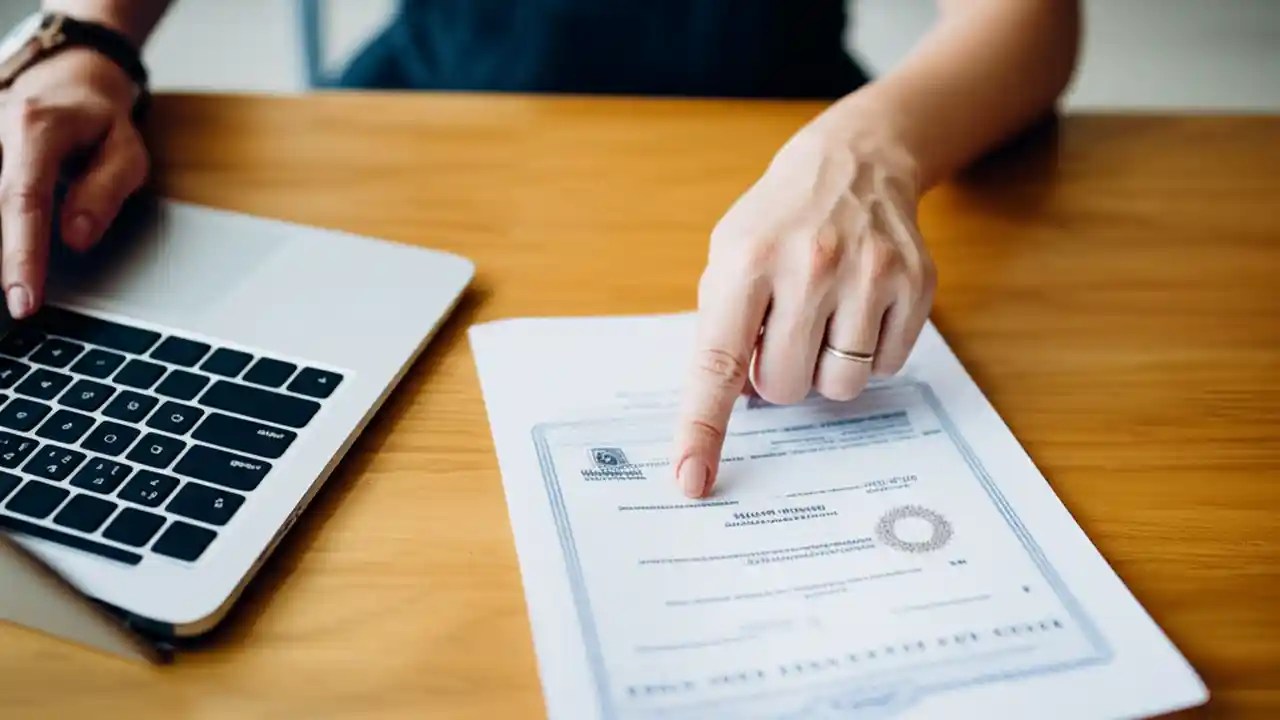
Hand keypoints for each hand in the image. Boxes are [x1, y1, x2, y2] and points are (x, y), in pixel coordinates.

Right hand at [0, 49, 147, 317]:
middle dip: (4, 260)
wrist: (67, 82)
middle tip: (18, 306)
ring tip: (15, 285)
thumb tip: (76, 237)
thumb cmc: (101, 123)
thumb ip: (103, 192)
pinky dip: (1, 230)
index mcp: (36, 128)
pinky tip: (8, 260)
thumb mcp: (126, 152)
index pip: (23, 199)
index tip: (24, 296)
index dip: (21, 253)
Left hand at [673, 104, 935, 498]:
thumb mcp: (727, 259)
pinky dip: (868, 353)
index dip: (703, 428)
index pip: (718, 364)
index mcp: (746, 263)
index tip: (692, 479)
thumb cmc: (778, 224)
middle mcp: (809, 267)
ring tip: (823, 321)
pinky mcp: (916, 285)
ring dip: (826, 369)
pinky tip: (859, 309)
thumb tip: (734, 409)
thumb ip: (721, 332)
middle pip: (785, 388)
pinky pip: (886, 368)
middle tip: (784, 333)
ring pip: (841, 387)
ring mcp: (869, 275)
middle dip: (778, 377)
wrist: (853, 164)